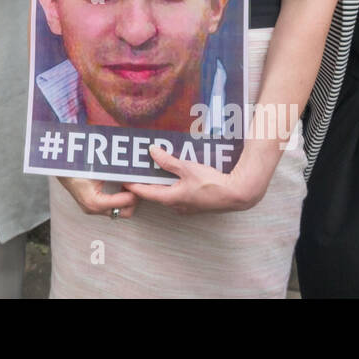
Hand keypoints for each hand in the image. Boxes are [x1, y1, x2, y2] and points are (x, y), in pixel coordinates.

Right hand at [57, 176, 137, 218]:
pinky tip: (121, 187)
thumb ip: (116, 173)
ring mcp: (93, 210)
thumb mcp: (98, 170)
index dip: (134, 192)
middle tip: (136, 186)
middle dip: (133, 200)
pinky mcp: (92, 207)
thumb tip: (133, 173)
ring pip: (119, 211)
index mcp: (95, 202)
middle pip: (125, 213)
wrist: (61, 171)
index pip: (124, 203)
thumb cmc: (77, 169)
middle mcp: (94, 210)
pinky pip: (112, 208)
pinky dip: (120, 200)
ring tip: (129, 186)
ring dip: (127, 200)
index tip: (138, 182)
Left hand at [123, 143, 268, 214]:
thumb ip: (168, 161)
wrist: (236, 194)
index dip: (133, 185)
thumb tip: (152, 151)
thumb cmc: (212, 183)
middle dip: (145, 184)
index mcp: (171, 198)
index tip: (122, 178)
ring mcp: (186, 207)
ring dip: (159, 184)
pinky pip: (178, 195)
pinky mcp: (195, 204)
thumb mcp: (187, 168)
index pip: (145, 192)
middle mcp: (176, 205)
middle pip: (155, 194)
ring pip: (167, 195)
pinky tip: (174, 177)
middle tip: (136, 172)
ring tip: (152, 172)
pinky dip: (172, 186)